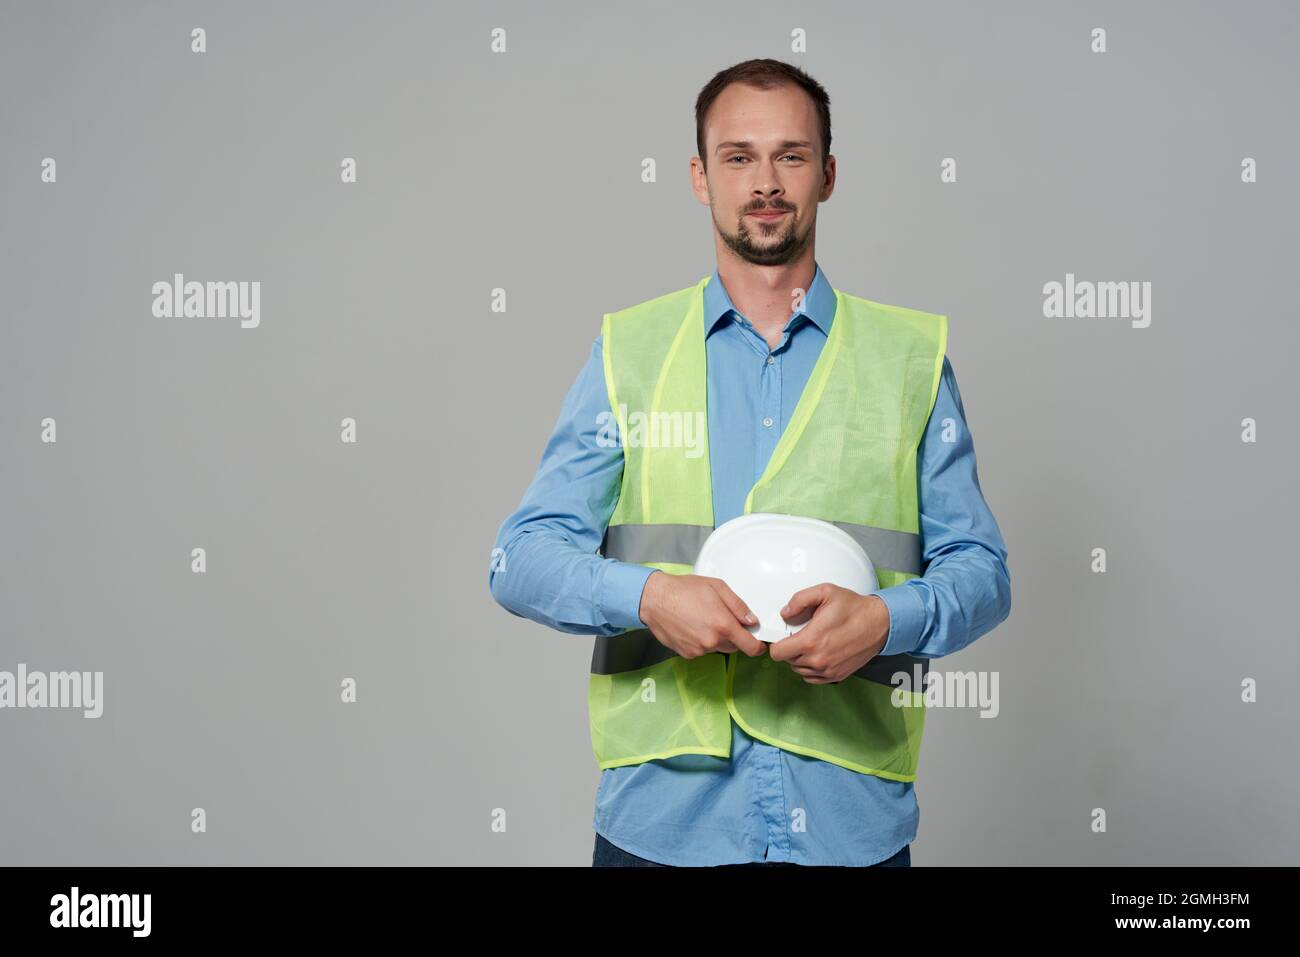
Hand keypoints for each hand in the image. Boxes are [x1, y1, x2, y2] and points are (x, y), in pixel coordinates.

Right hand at [638, 571, 767, 659]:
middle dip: (733, 636)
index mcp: (723, 625)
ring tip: (702, 619)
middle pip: (734, 647)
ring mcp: (699, 650)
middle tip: (720, 618)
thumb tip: (752, 620)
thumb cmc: (683, 590)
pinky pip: (702, 650)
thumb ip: (738, 606)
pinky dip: (701, 642)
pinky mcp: (687, 654)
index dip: (758, 646)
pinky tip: (692, 626)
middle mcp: (712, 641)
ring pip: (717, 648)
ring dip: (716, 638)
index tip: (759, 643)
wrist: (654, 599)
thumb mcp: (717, 587)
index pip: (750, 647)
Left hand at [768, 584, 888, 683]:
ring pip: (799, 670)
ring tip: (813, 643)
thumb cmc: (854, 608)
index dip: (778, 643)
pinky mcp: (836, 676)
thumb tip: (785, 613)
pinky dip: (812, 668)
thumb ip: (800, 600)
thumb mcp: (825, 592)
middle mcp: (818, 659)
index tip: (784, 636)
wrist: (880, 624)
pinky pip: (812, 677)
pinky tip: (820, 653)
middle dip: (791, 648)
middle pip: (788, 661)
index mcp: (811, 640)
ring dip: (801, 658)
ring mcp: (827, 670)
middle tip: (803, 635)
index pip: (778, 653)